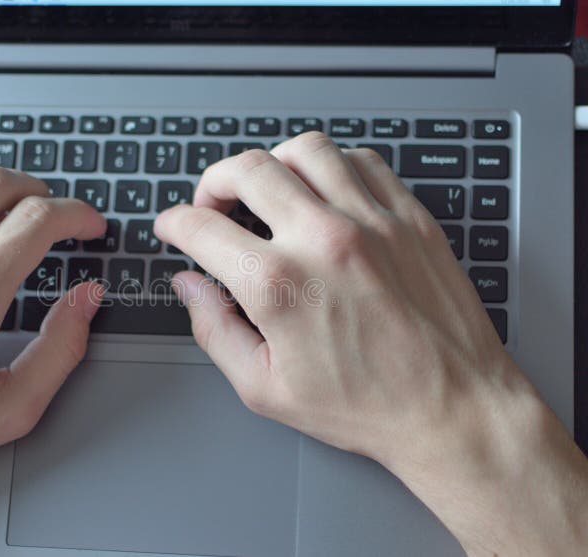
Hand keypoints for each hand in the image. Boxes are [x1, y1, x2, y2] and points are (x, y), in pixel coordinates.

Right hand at [155, 132, 587, 555]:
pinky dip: (331, 165)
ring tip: (266, 189)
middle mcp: (323, 239)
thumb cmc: (366, 406)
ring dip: (272, 163)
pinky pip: (362, 160)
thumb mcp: (265, 388)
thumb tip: (189, 287)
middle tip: (211, 203)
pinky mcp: (410, 217)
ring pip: (304, 150)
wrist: (453, 409)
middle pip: (247, 169)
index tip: (173, 226)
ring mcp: (372, 221)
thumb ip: (214, 330)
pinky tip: (324, 190)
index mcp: (278, 285)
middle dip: (213, 181)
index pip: (202, 227)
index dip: (174, 223)